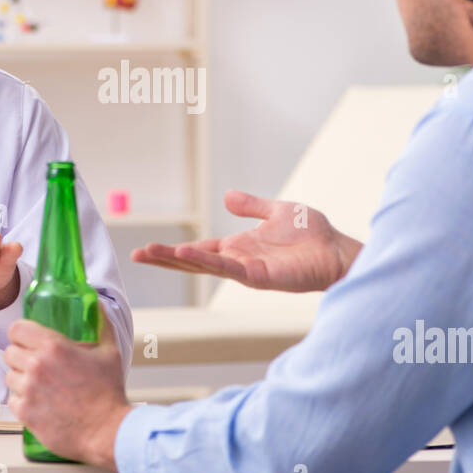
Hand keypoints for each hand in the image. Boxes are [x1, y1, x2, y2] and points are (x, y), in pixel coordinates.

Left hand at [5, 317, 129, 469]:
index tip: (27, 339)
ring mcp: (28, 390)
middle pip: (10, 352)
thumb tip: (98, 306)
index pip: (17, 329)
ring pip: (9, 376)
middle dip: (21, 356)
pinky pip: (12, 400)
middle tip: (36, 364)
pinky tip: (39, 402)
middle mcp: (36, 366)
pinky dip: (22, 401)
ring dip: (21, 379)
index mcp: (53, 347)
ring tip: (39, 385)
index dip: (21, 333)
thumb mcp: (109, 352)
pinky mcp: (25, 413)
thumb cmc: (108, 393)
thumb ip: (102, 324)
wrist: (107, 430)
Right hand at [131, 190, 361, 291]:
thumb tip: (227, 196)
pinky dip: (207, 260)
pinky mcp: (260, 277)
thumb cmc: (312, 234)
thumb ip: (251, 206)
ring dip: (178, 259)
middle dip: (165, 258)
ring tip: (151, 253)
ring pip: (204, 266)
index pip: (199, 250)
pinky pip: (228, 268)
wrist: (337, 251)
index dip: (173, 251)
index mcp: (238, 247)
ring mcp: (247, 271)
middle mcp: (238, 261)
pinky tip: (189, 253)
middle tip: (136, 254)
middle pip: (193, 261)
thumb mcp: (276, 211)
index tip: (147, 249)